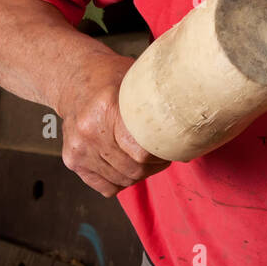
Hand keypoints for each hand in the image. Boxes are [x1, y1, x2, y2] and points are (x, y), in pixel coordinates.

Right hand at [59, 55, 170, 197]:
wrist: (73, 80)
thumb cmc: (111, 78)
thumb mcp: (137, 78)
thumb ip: (160, 98)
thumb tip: (194, 122)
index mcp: (106, 109)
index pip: (141, 152)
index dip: (161, 155)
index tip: (171, 147)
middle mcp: (88, 132)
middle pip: (134, 169)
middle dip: (155, 166)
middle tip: (162, 153)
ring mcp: (78, 149)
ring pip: (123, 180)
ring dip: (140, 174)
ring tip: (145, 157)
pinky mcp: (73, 161)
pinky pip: (107, 187)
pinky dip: (121, 181)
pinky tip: (126, 163)